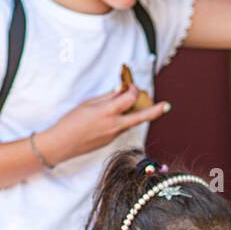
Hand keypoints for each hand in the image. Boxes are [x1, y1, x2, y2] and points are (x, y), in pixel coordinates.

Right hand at [39, 85, 170, 164]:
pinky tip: (114, 115)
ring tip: (135, 103)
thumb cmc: (71, 121)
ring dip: (135, 113)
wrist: (62, 144)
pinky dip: (122, 119)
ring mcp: (114, 135)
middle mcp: (115, 125)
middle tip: (167, 106)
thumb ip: (108, 97)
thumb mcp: (88, 104)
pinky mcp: (110, 141)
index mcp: (108, 112)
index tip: (130, 85)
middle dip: (155, 110)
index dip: (133, 89)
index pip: (130, 98)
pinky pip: (121, 127)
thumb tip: (121, 90)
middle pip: (141, 117)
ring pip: (131, 122)